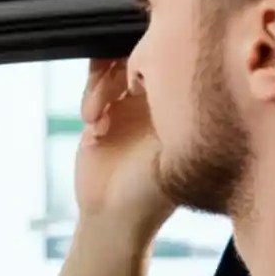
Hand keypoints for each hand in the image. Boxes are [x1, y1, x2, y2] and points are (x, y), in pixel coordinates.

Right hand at [76, 58, 173, 238]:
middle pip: (139, 58)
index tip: (141, 82)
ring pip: (113, 70)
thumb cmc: (153, 191)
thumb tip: (169, 66)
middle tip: (118, 96)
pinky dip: (91, 99)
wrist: (113, 217)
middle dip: (121, 72)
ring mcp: (130, 106)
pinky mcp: (102, 113)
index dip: (154, 61)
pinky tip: (93, 127)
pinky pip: (94, 87)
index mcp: (184, 106)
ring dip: (100, 90)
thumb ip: (172, 106)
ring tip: (95, 120)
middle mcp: (158, 101)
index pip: (171, 61)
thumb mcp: (171, 148)